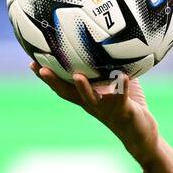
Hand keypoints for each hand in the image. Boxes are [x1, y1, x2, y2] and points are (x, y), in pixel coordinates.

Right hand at [30, 61, 157, 154]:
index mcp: (86, 97)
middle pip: (67, 93)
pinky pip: (122, 97)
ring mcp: (106, 109)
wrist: (141, 133)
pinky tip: (124, 75)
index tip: (31, 63)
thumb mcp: (114, 83)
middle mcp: (92, 104)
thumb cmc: (127, 104)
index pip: (62, 86)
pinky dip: (122, 86)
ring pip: (90, 99)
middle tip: (40, 68)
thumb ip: (108, 65)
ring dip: (83, 88)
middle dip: (53, 81)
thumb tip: (105, 39)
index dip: (46, 77)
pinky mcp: (123, 111)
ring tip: (77, 76)